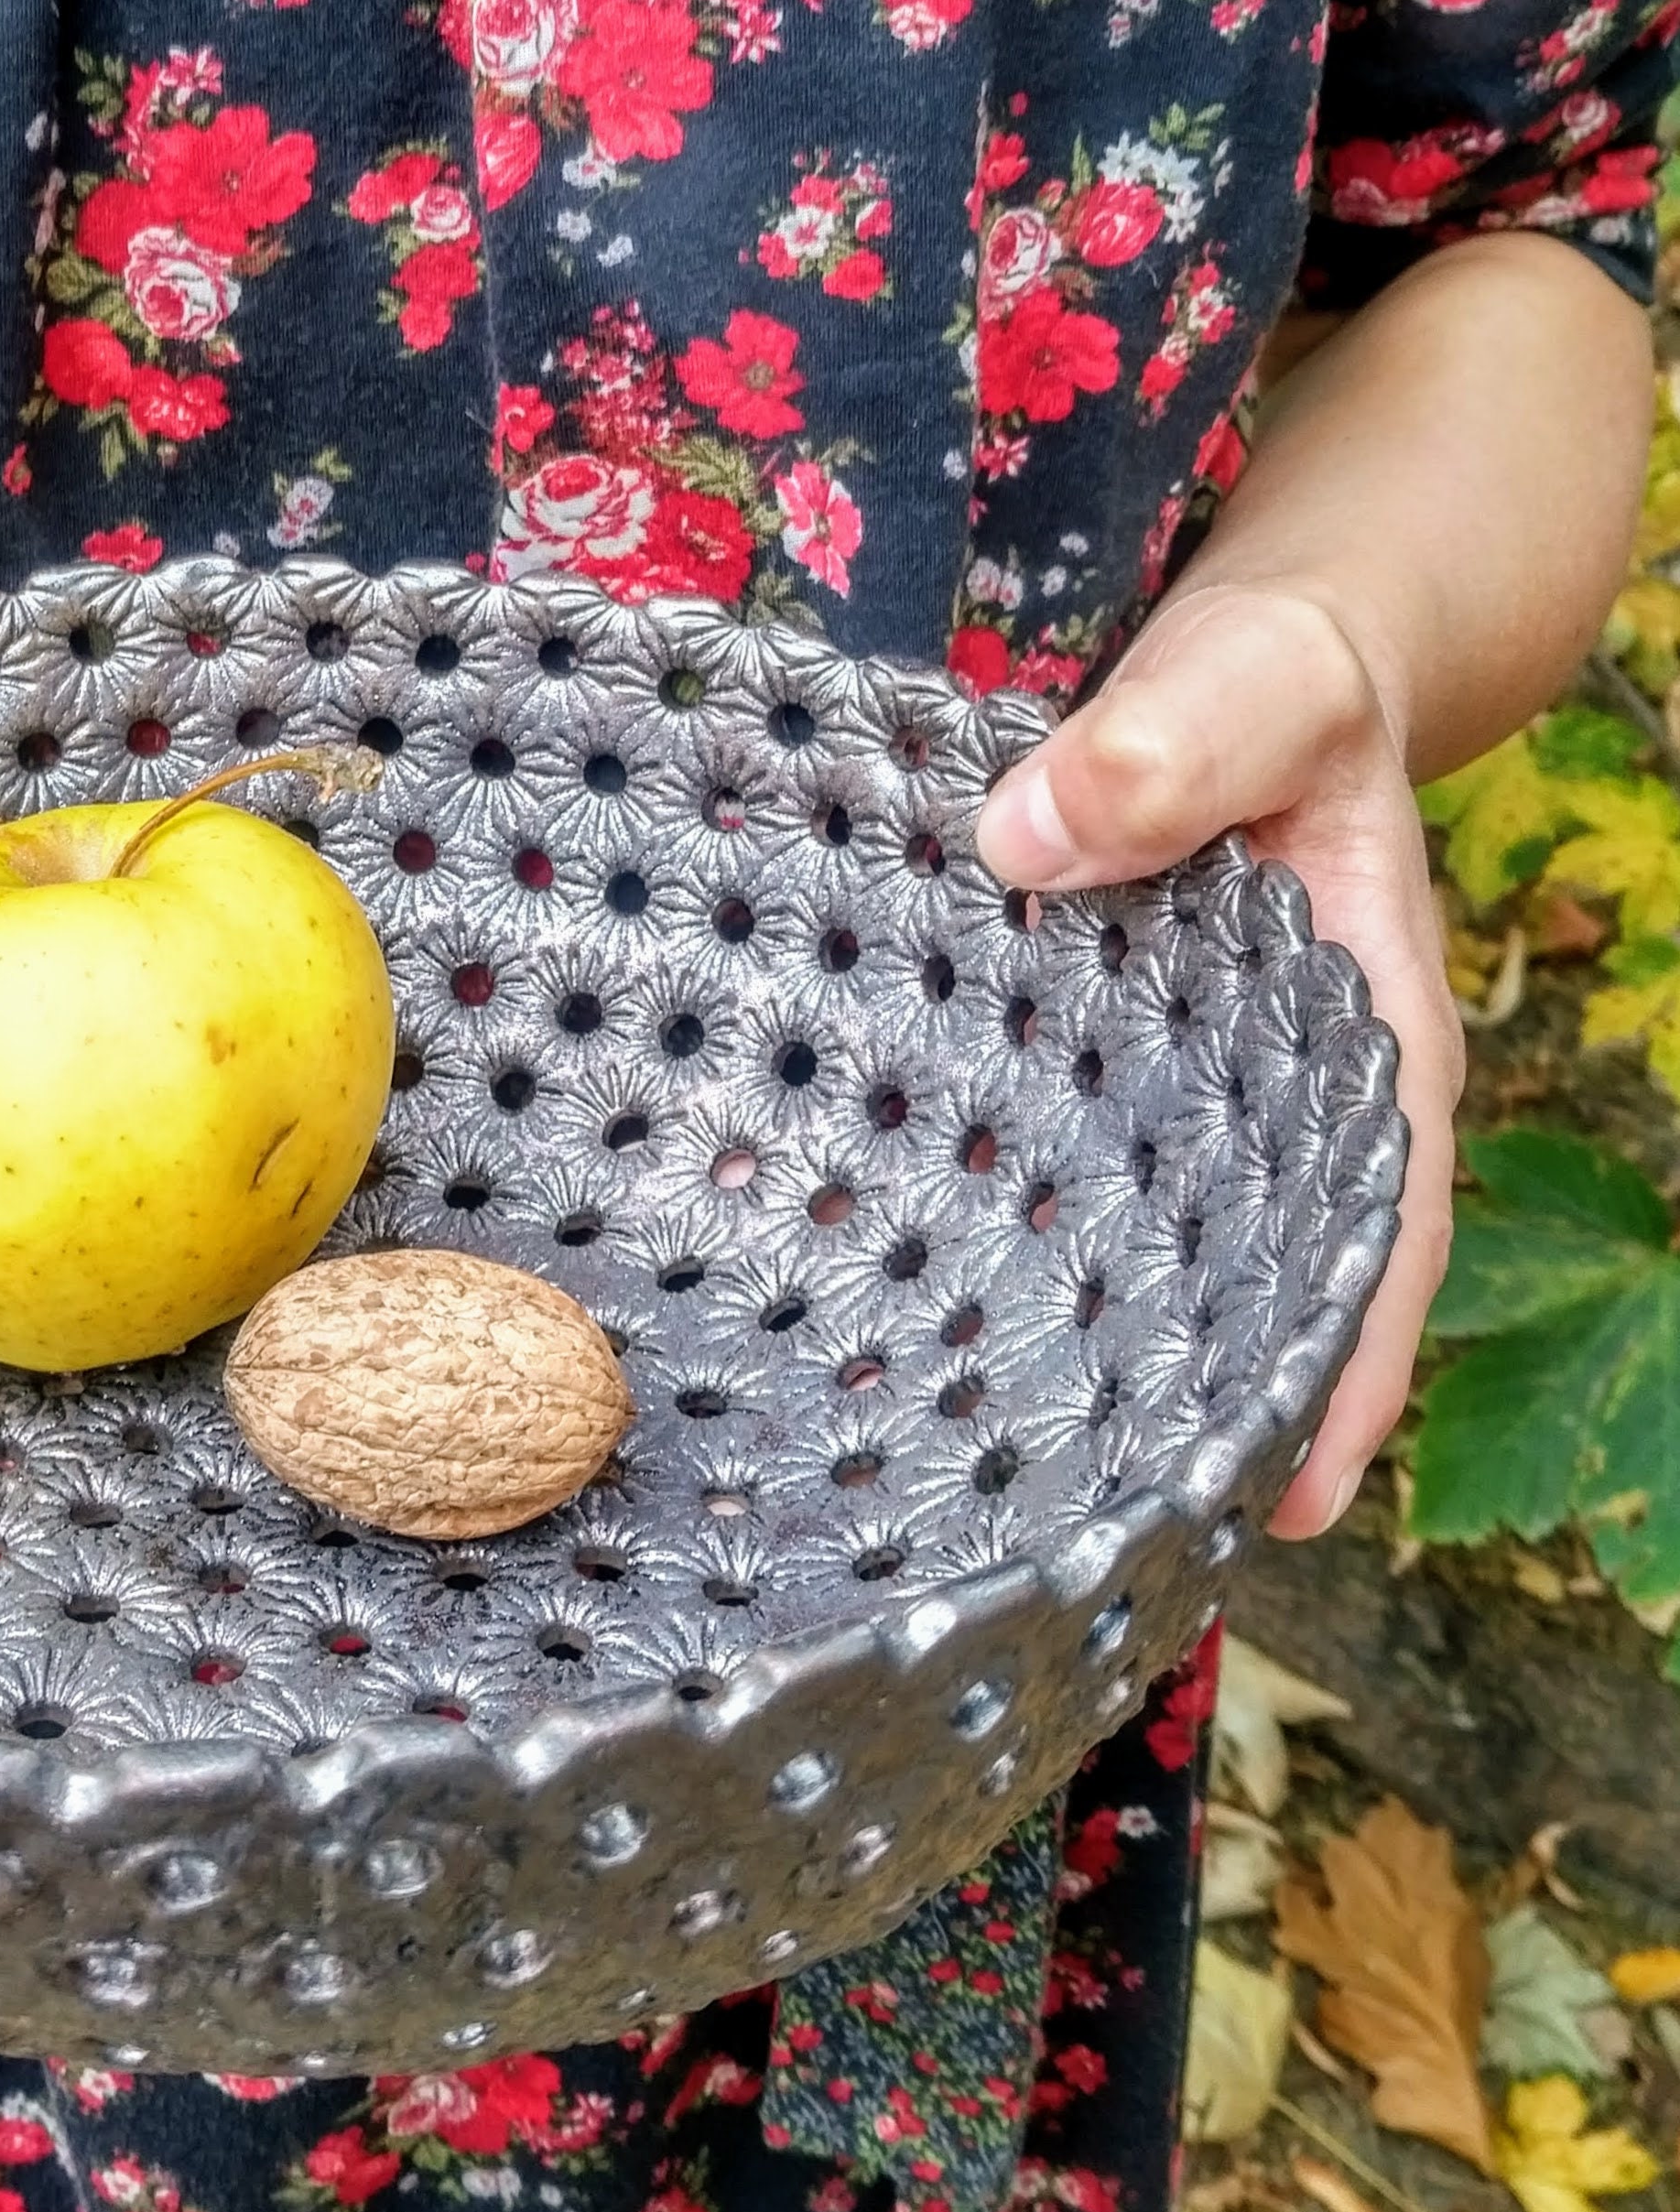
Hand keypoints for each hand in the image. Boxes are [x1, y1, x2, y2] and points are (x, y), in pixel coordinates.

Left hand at [974, 579, 1461, 1542]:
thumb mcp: (1256, 686)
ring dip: (1032, 1335)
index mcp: (1356, 1052)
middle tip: (1060, 1544)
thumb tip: (1036, 838)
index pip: (1366, 1239)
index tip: (1287, 1509)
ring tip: (926, 1465)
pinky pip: (1018, 1163)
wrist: (1234, 668)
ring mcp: (1160, 1100)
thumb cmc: (1282, 684)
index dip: (1336, 1377)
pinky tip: (845, 1274)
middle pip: (1229, 1285)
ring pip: (1110, 1245)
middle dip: (1158, 1407)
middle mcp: (1261, 1107)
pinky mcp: (1068, 1071)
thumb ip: (1177, 746)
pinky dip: (954, 1219)